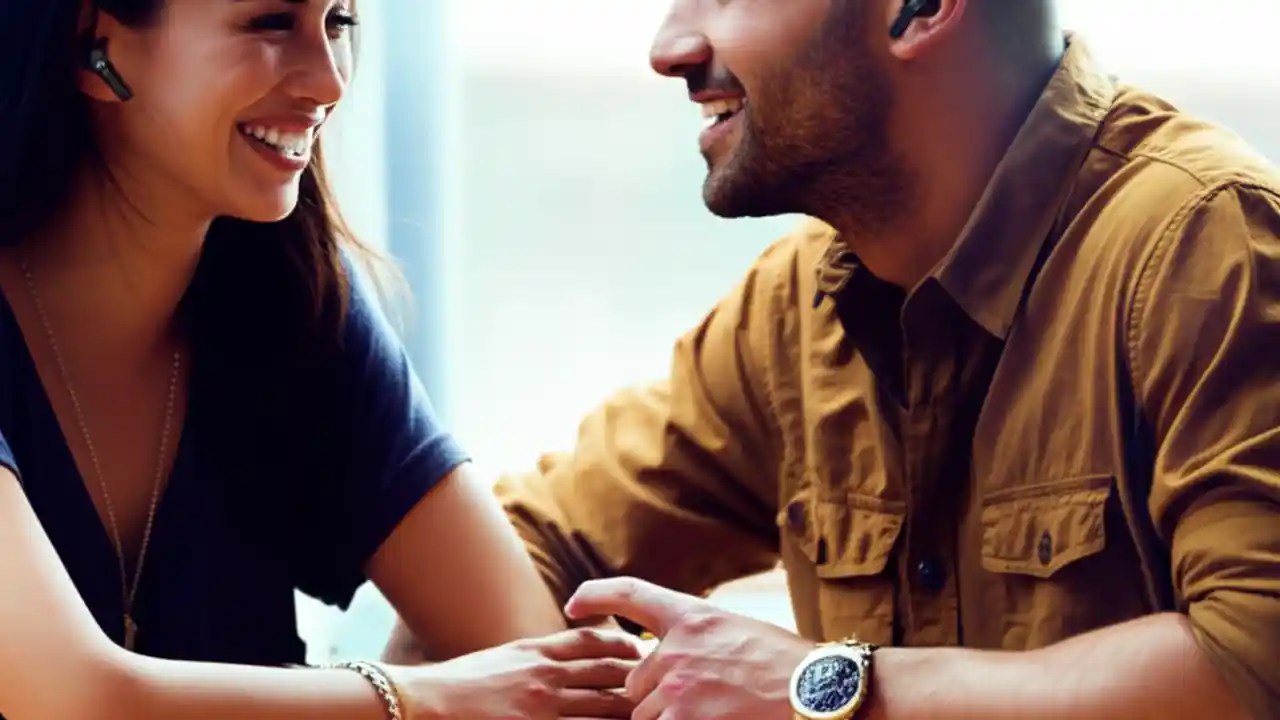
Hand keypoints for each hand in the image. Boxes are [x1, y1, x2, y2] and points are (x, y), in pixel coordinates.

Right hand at [392, 628, 640, 718]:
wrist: (426, 702)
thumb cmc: (459, 684)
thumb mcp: (501, 659)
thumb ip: (533, 658)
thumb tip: (560, 658)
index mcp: (536, 650)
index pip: (590, 641)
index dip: (621, 645)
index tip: (641, 650)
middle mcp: (545, 673)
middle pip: (607, 673)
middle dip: (637, 681)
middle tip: (662, 687)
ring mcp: (542, 704)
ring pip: (602, 707)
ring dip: (630, 712)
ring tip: (651, 714)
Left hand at [566, 577, 815, 719]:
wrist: (818, 691)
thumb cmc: (785, 666)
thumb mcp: (736, 634)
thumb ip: (695, 641)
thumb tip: (665, 659)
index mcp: (692, 616)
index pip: (632, 594)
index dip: (597, 594)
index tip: (573, 603)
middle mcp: (678, 647)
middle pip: (636, 681)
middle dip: (656, 697)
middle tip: (702, 701)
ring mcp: (679, 687)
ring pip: (643, 714)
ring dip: (667, 719)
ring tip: (714, 712)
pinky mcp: (686, 719)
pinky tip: (715, 719)